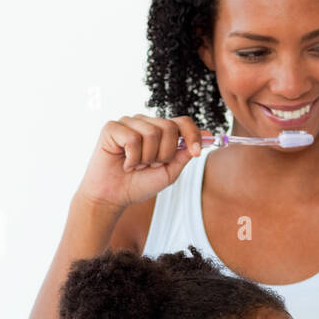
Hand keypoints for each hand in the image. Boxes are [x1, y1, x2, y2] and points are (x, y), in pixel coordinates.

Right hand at [78, 114, 210, 210]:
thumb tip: (206, 135)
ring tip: (137, 166)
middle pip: (169, 127)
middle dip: (165, 154)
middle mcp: (145, 123)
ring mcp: (129, 123)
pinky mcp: (112, 128)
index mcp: (160, 132)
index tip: (197, 152)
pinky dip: (132, 158)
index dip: (193, 134)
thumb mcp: (169, 172)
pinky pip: (133, 138)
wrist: (114, 197)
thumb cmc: (139, 184)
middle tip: (151, 166)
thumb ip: (184, 154)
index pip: (183, 122)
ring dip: (147, 158)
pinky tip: (125, 164)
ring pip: (152, 133)